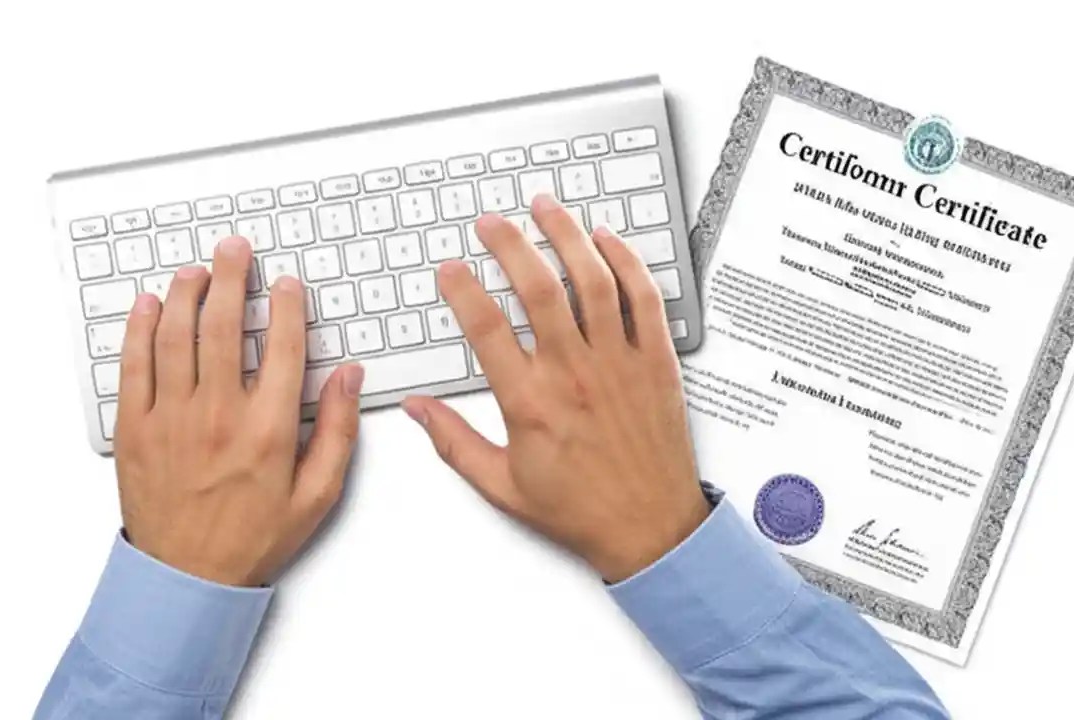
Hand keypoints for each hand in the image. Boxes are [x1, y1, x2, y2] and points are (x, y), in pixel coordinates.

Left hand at [112, 236, 362, 586]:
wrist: (186, 579)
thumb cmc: (252, 538)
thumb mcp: (317, 494)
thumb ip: (338, 431)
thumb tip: (350, 377)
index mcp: (268, 431)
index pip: (285, 349)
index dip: (289, 307)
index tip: (288, 283)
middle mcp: (219, 416)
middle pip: (226, 327)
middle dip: (233, 278)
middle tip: (236, 248)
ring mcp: (172, 419)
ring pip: (177, 336)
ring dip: (187, 293)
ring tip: (198, 269)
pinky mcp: (135, 428)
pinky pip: (134, 364)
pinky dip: (140, 327)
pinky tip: (149, 304)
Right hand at [402, 196, 709, 582]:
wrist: (650, 530)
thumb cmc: (580, 510)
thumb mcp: (502, 485)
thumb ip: (454, 442)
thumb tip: (416, 410)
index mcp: (531, 403)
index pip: (485, 328)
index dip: (462, 289)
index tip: (450, 268)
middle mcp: (575, 375)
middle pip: (538, 289)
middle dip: (510, 244)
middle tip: (492, 222)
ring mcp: (620, 364)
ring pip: (593, 282)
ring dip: (567, 237)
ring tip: (546, 208)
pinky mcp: (657, 363)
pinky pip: (644, 299)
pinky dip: (627, 263)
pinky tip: (607, 241)